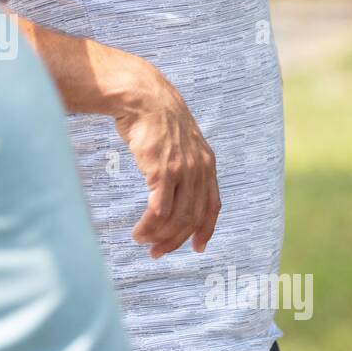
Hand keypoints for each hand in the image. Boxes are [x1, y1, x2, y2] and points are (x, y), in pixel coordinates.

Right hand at [113, 60, 220, 258]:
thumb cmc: (155, 119)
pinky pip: (158, 210)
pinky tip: (138, 232)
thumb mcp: (180, 141)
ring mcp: (182, 171)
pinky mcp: (162, 171)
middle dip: (176, 240)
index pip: (212, 205)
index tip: (198, 247)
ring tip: (143, 242)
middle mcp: (199, 170)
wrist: (144, 98)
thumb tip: (173, 184)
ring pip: (176, 218)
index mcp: (207, 164)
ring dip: (159, 236)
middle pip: (192, 217)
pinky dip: (149, 226)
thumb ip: (184, 163)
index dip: (206, 229)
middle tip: (157, 253)